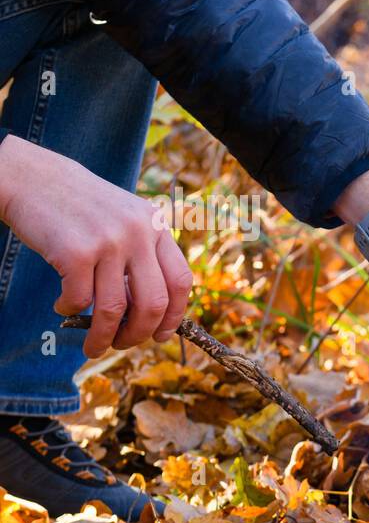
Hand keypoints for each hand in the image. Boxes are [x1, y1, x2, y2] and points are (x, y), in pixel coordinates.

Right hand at [0, 136, 190, 356]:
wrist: (33, 177)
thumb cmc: (81, 206)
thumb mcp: (125, 219)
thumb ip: (143, 254)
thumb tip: (152, 314)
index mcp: (156, 226)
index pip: (181, 281)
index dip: (175, 315)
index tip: (162, 335)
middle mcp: (137, 233)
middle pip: (154, 303)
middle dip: (139, 334)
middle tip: (124, 345)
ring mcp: (108, 242)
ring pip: (115, 309)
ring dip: (103, 336)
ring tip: (93, 345)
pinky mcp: (75, 252)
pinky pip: (79, 300)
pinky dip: (70, 311)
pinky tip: (62, 307)